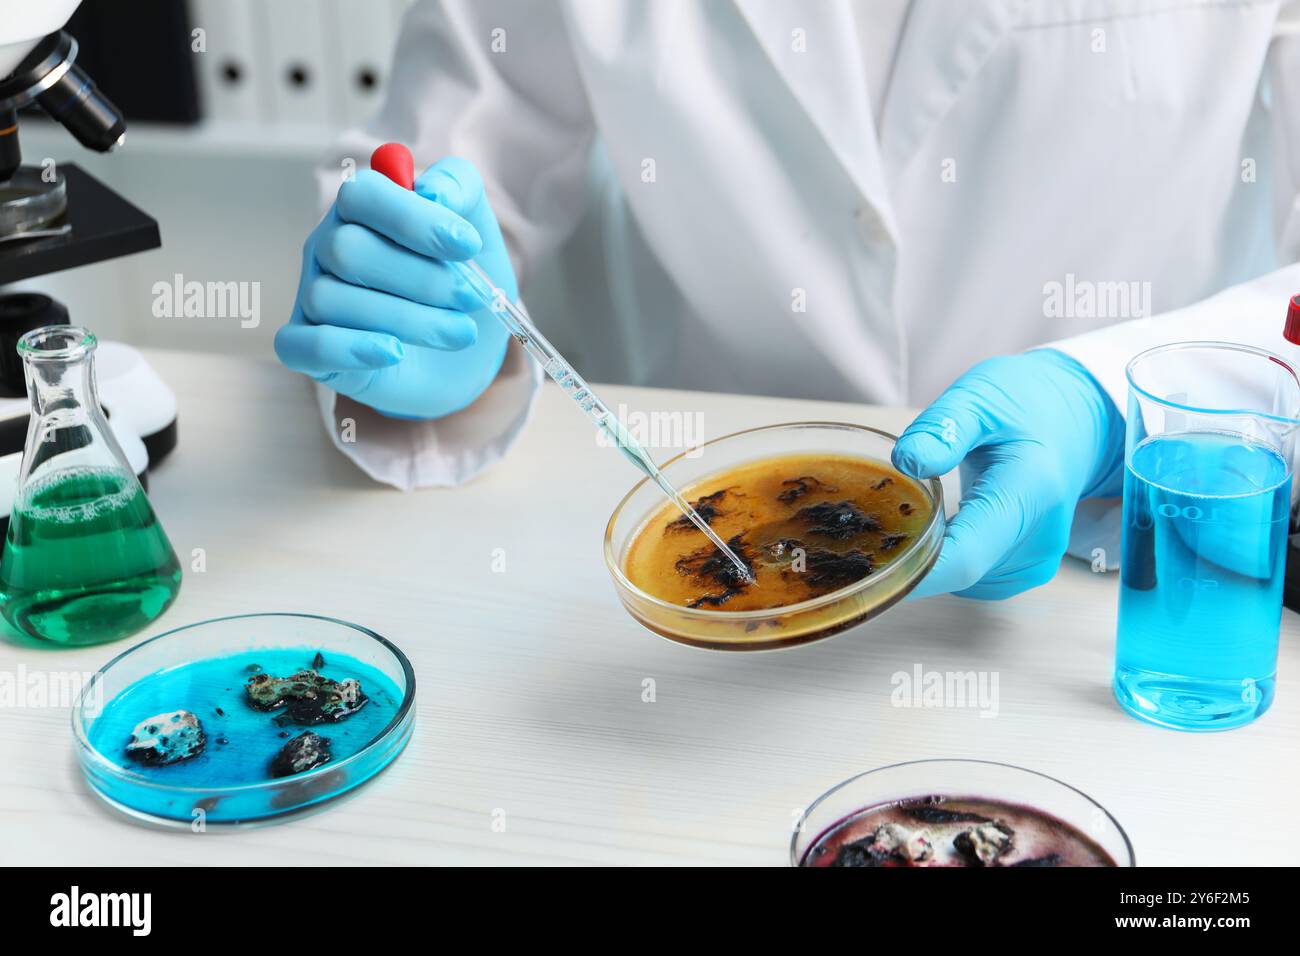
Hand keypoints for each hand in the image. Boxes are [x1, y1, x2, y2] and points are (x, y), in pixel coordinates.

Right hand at [275, 158, 515, 418]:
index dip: (414, 218)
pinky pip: (308, 346)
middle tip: (471, 296)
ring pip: (333, 300)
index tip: (468, 245)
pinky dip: (351, 348)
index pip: (364, 195)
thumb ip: (461, 189)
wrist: (466, 357)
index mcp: (362, 211)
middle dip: (420, 277)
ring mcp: (313, 298)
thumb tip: (434, 190)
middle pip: (348, 249)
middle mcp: (327, 248)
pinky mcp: (309, 350)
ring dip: (409, 320)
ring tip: (460, 332)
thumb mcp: (477, 233)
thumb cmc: (462, 287)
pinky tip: (394, 352)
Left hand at [892, 349, 1124, 599]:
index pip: (964, 557)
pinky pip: (973, 578)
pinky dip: (947, 559)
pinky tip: (938, 525)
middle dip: (908, 561)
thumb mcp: (979, 397)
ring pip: (961, 581)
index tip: (865, 572)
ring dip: (927, 559)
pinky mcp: (1029, 569)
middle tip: (868, 529)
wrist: (1074, 421)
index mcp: (1028, 492)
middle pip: (957, 574)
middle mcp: (1040, 538)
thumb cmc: (1026, 404)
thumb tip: (908, 461)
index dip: (913, 573)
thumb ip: (944, 427)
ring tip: (913, 513)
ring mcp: (1037, 560)